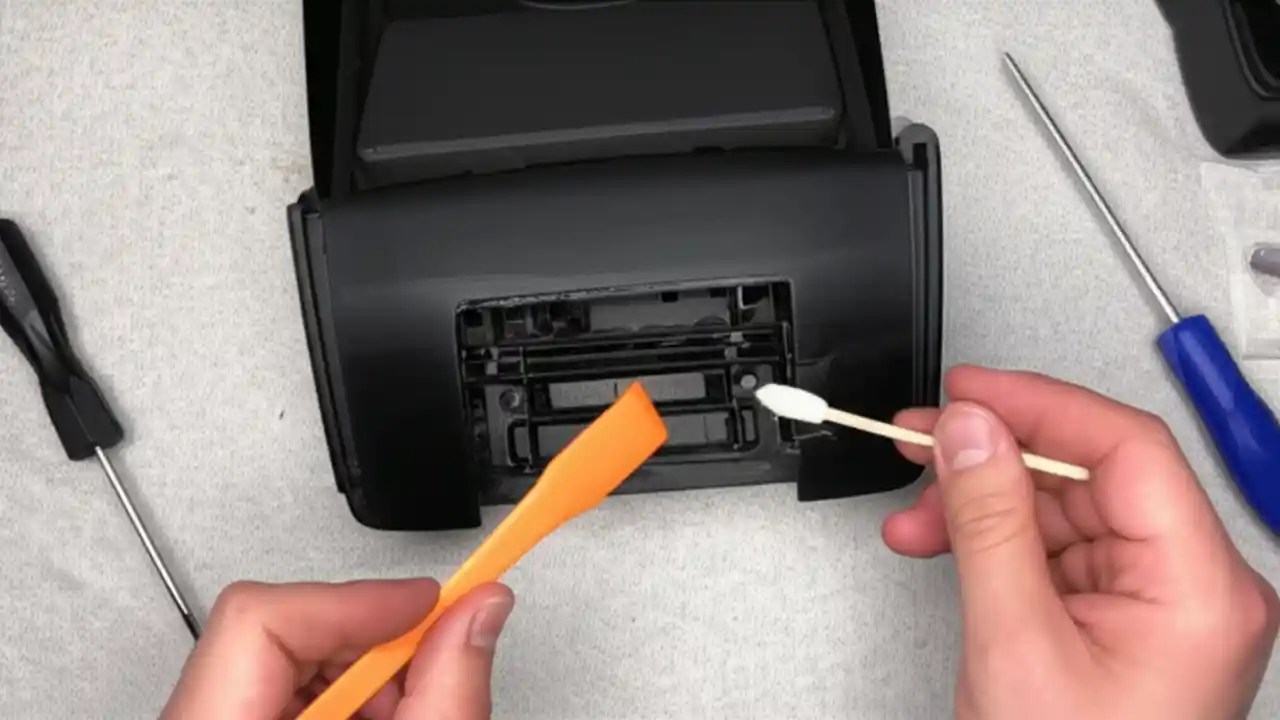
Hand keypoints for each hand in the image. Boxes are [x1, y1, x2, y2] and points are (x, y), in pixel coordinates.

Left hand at [160, 578, 513, 719]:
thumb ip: (447, 690)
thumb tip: (481, 610)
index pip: (260, 617)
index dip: (356, 599)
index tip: (429, 602)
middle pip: (281, 630)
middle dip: (375, 644)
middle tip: (436, 666)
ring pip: (284, 660)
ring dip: (364, 679)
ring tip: (406, 717)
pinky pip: (279, 692)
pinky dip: (344, 704)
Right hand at [883, 365, 1278, 719]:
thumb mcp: (1015, 643)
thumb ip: (990, 523)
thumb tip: (971, 430)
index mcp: (1199, 587)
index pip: (1126, 450)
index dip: (1039, 405)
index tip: (966, 391)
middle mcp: (1191, 586)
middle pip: (1088, 475)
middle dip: (992, 458)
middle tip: (918, 440)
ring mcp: (1156, 603)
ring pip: (1061, 509)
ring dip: (978, 503)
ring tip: (915, 514)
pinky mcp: (1119, 618)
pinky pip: (1052, 550)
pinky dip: (990, 542)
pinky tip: (940, 541)